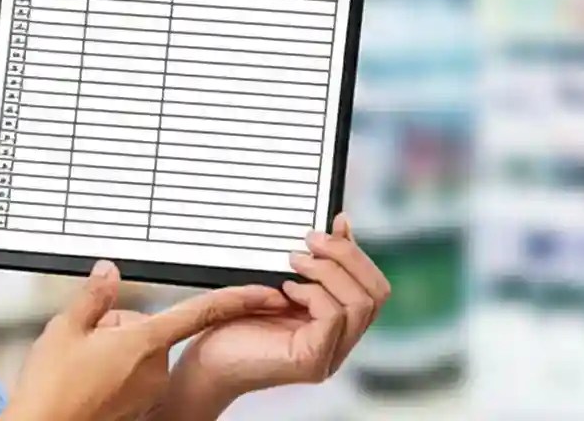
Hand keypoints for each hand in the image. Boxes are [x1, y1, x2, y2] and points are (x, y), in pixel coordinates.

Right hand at [0, 260, 287, 420]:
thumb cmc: (54, 387)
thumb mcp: (66, 328)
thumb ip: (94, 296)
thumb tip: (110, 271)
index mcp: (144, 343)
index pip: (202, 313)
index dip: (238, 299)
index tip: (265, 292)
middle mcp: (155, 369)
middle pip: (151, 328)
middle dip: (122, 325)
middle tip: (89, 337)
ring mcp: (149, 389)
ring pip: (141, 350)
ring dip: (117, 348)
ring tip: (84, 362)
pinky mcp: (140, 404)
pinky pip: (135, 372)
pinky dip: (116, 368)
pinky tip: (90, 376)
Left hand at [157, 213, 391, 419]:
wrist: (207, 360)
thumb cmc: (235, 324)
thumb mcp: (279, 282)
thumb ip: (311, 263)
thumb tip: (339, 227)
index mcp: (336, 324)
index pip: (374, 288)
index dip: (358, 252)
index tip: (335, 223)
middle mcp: (339, 342)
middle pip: (377, 294)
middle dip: (348, 256)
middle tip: (311, 241)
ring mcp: (330, 355)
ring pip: (361, 304)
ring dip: (328, 272)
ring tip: (293, 262)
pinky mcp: (313, 360)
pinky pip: (334, 317)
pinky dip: (314, 294)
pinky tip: (285, 290)